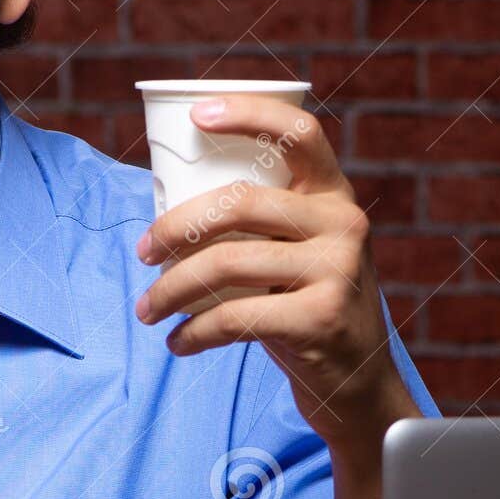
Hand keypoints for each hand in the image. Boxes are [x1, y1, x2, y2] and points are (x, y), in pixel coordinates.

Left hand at [133, 93, 418, 455]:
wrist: (358, 384)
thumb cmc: (306, 308)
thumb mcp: (298, 255)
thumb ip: (259, 226)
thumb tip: (166, 205)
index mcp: (333, 196)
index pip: (299, 133)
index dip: (249, 114)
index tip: (197, 115)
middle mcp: (343, 223)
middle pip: (237, 202)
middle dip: (172, 228)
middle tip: (141, 253)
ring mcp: (337, 270)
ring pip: (225, 263)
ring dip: (169, 290)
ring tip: (147, 310)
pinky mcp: (321, 318)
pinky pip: (233, 317)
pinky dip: (192, 333)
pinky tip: (177, 343)